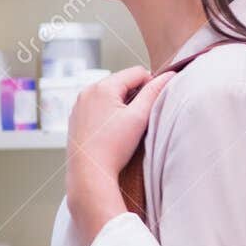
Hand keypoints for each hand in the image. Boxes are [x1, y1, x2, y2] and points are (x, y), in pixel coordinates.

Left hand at [66, 66, 173, 244]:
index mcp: (102, 87)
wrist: (88, 172)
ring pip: (109, 94)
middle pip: (122, 82)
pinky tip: (112, 131)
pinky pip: (97, 106)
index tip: (153, 105)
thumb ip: (154, 93)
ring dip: (122, 104)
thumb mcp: (139, 118)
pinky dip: (108, 112)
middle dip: (135, 95)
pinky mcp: (75, 117)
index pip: (137, 72)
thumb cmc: (113, 147)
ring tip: (125, 126)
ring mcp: (78, 104)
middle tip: (140, 118)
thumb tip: (170, 75)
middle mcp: (87, 91)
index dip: (151, 85)